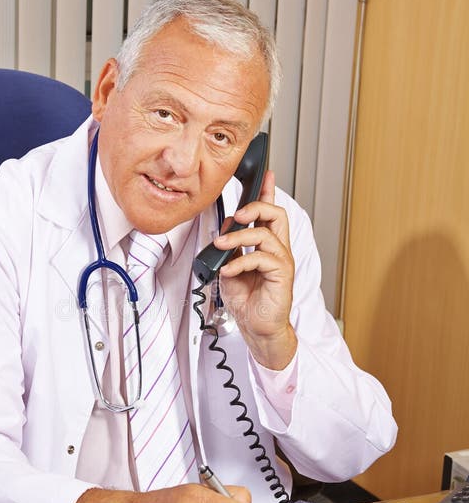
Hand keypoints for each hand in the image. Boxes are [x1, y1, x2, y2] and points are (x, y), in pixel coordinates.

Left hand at [213, 170, 296, 369]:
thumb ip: (229, 250)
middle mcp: (277, 250)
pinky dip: (240, 262)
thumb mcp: (230, 269)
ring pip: (265, 234)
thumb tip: (224, 233)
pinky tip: (227, 269)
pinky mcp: (281, 276)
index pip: (269, 213)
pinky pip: (261, 259)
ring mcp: (280, 262)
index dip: (268, 192)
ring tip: (221, 246)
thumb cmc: (248, 301)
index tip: (265, 174)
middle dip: (257, 207)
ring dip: (239, 237)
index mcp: (266, 246)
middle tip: (238, 214)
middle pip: (276, 214)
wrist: (257, 328)